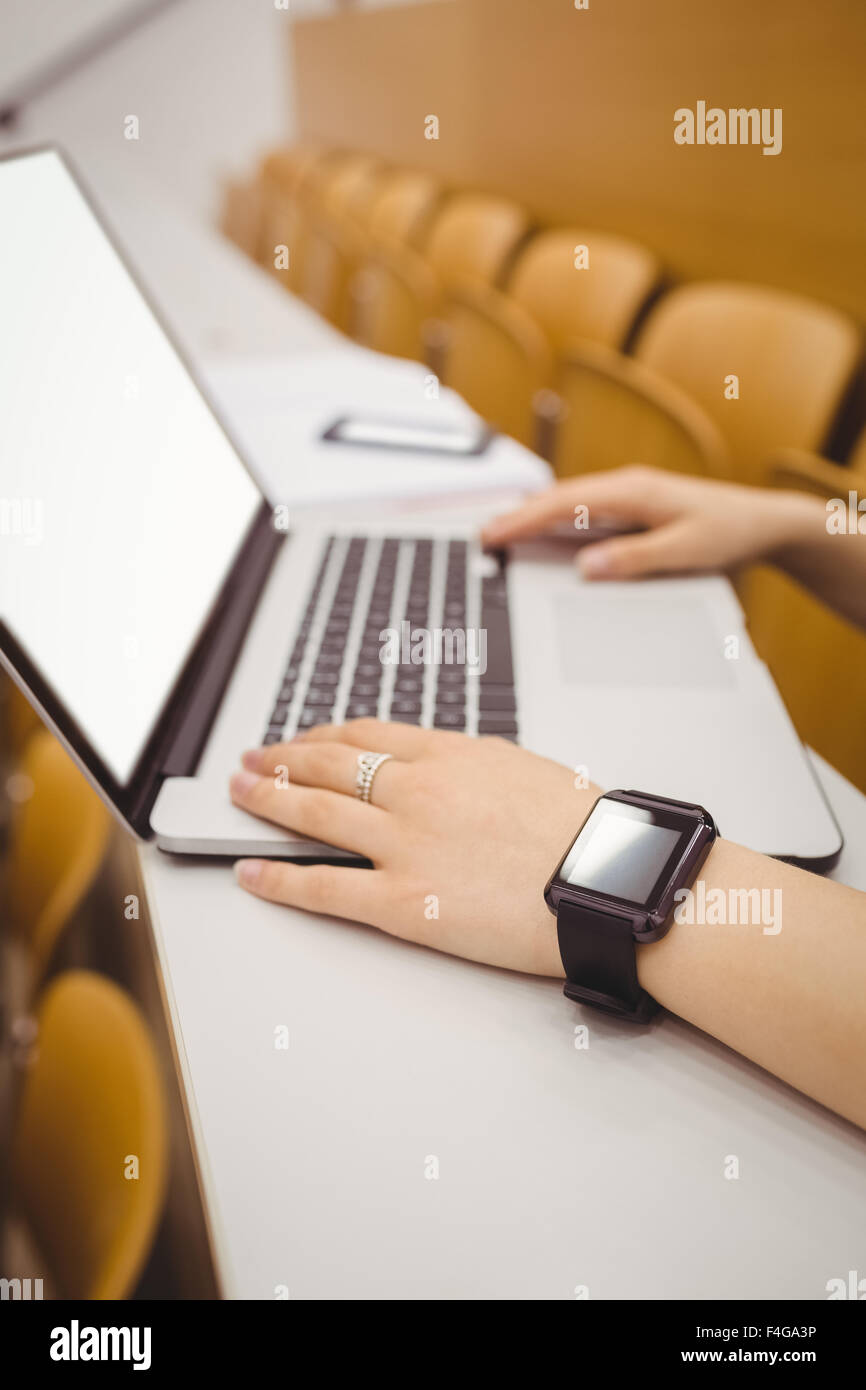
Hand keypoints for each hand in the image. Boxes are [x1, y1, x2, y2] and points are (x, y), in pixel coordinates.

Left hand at [230, 720, 598, 976]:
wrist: (608, 877)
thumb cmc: (584, 830)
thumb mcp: (524, 771)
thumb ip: (472, 768)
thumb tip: (445, 769)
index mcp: (449, 755)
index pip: (364, 736)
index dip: (320, 735)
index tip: (301, 739)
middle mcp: (417, 790)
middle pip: (328, 764)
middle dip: (280, 759)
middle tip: (250, 760)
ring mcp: (406, 844)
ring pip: (315, 812)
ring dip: (267, 800)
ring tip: (239, 794)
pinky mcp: (405, 901)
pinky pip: (325, 886)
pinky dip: (280, 879)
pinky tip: (253, 872)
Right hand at [482, 465, 815, 579]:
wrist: (763, 522)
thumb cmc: (729, 533)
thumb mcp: (685, 552)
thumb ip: (635, 560)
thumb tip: (587, 565)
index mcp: (633, 492)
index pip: (564, 504)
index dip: (523, 519)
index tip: (492, 534)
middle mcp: (627, 486)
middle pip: (559, 498)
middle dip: (518, 516)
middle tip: (482, 537)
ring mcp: (629, 493)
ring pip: (570, 501)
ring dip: (535, 515)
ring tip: (502, 533)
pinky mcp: (634, 505)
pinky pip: (585, 508)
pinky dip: (557, 518)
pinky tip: (546, 529)